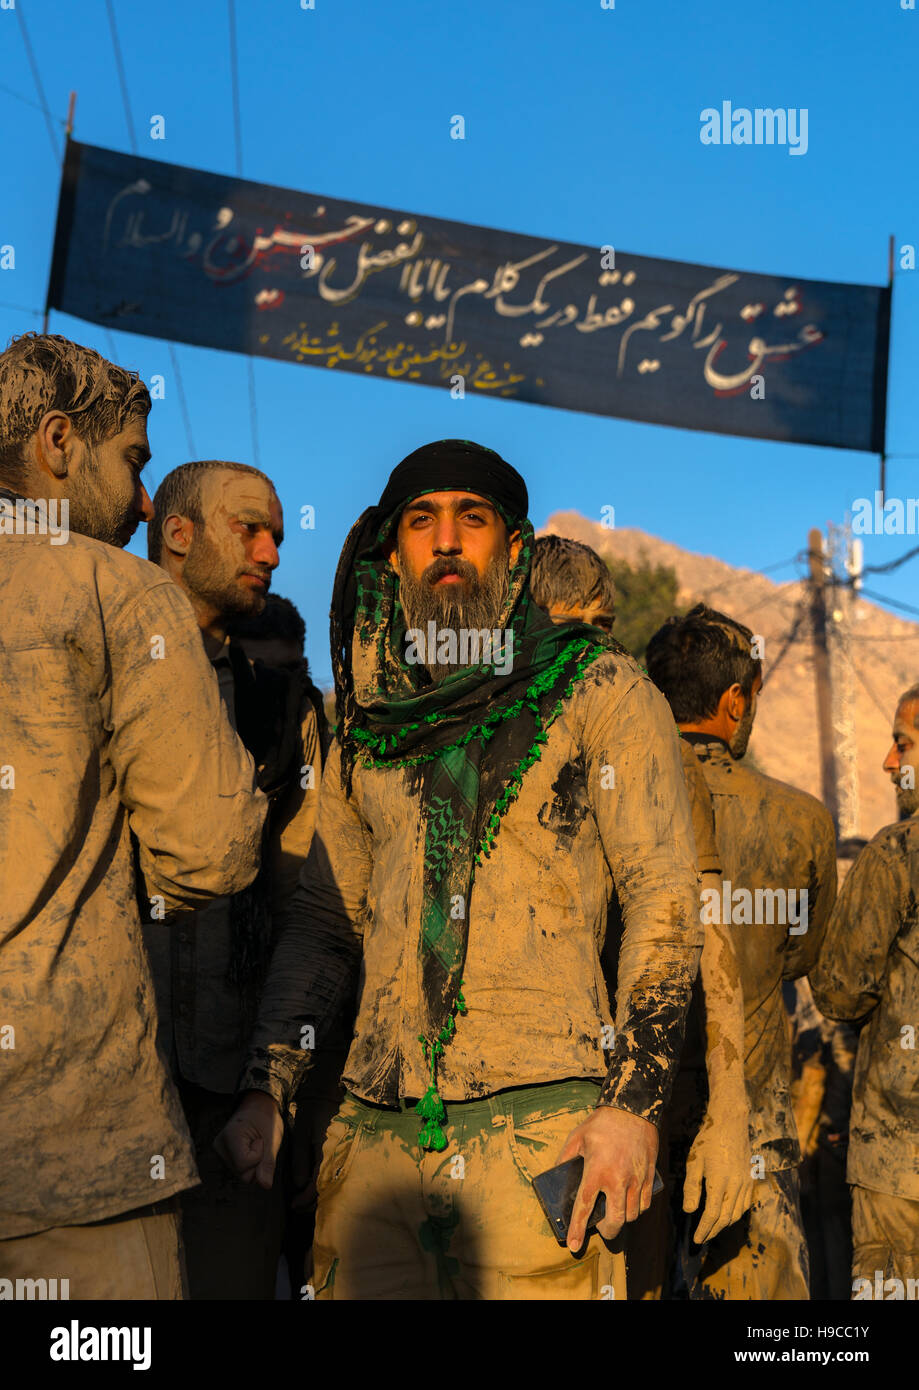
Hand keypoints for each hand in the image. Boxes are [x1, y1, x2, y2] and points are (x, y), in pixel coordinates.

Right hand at [214, 1090, 283, 1189]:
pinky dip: (250, 1164)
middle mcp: (220, 1146)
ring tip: (255, 1144)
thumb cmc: (266, 1118)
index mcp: (230, 1136)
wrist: (258, 1106)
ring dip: (254, 1164)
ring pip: (242, 1175)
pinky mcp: (224, 1157)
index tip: (260, 1139)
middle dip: (257, 1163)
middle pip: (243, 1174)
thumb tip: (266, 1186)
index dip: (259, 1155)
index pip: (244, 1164)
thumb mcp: (272, 1138)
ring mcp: (220, 1152)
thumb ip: (267, 1163)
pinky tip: (250, 1149)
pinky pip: (241, 1171)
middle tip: (259, 1142)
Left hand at [555, 1105, 657, 1250]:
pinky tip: (630, 1204)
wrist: (633, 1109)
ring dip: (623, 1219)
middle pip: (615, 1220)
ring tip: (615, 1214)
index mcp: (596, 1171)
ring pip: (632, 1214)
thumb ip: (565, 1159)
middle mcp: (617, 1179)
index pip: (584, 1208)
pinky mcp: (649, 1176)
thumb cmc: (602, 1123)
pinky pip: (645, 1203)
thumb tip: (556, 1175)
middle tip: (601, 1229)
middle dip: (608, 1231)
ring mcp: (636, 1179)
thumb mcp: (577, 1138)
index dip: (577, 1229)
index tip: (573, 1246)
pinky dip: (637, 1209)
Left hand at [683, 1103, 754, 1244]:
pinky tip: (728, 1214)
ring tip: (712, 1229)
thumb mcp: (694, 1161)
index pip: (713, 1215)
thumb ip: (692, 1187)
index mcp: (720, 1182)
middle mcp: (736, 1185)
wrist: (731, 1122)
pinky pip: (745, 1203)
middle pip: (726, 1217)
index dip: (704, 1229)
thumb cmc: (708, 1140)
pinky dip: (736, 1214)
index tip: (696, 1239)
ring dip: (725, 1224)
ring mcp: (746, 1182)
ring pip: (737, 1213)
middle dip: (713, 1230)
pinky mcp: (750, 1178)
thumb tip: (689, 1211)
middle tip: (702, 1238)